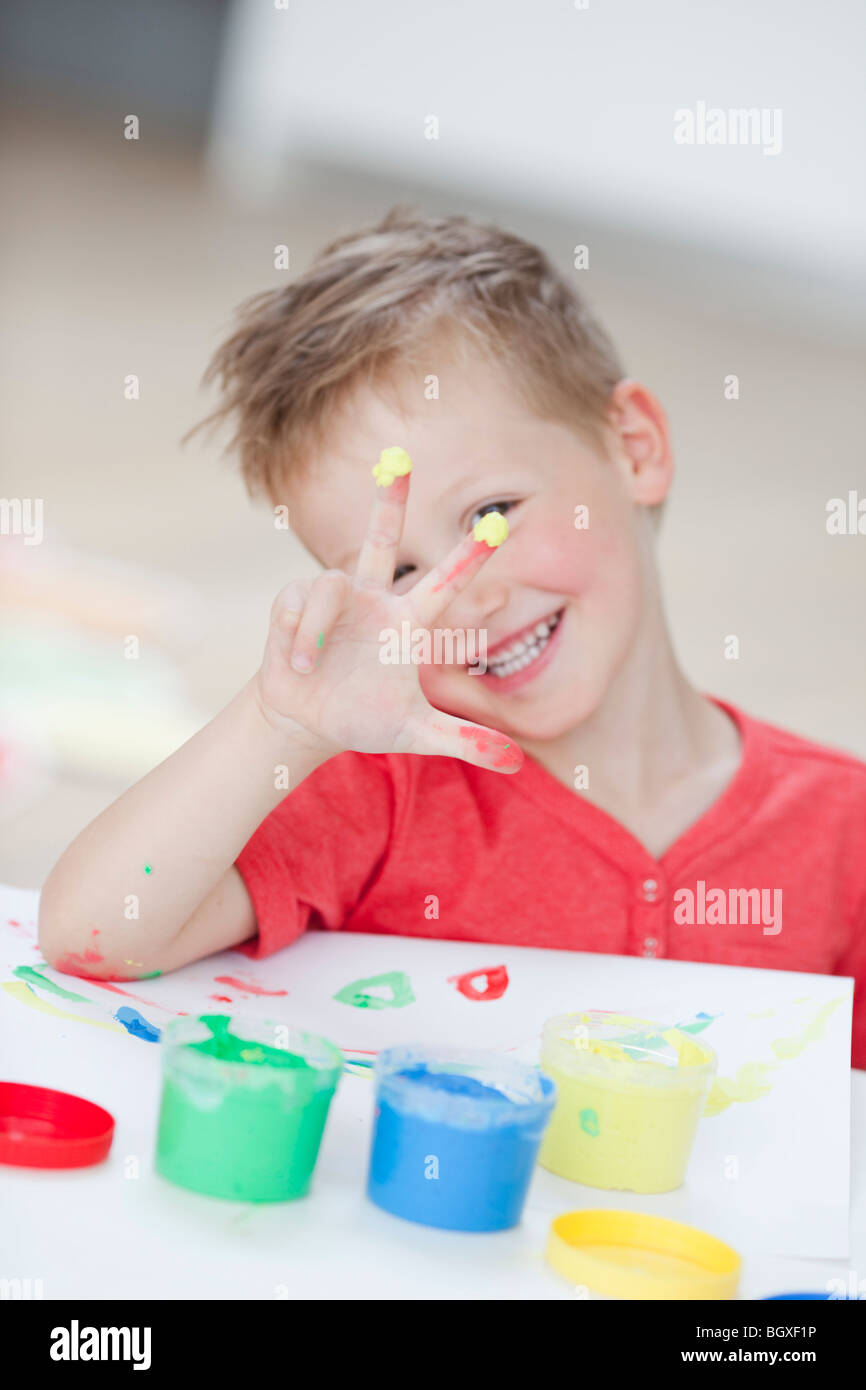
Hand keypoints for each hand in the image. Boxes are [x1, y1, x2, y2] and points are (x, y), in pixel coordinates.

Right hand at [254, 455, 521, 772]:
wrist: (307, 723)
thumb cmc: (366, 720)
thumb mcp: (416, 733)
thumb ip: (466, 741)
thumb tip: (517, 763)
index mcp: (409, 624)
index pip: (446, 584)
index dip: (470, 558)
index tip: (500, 527)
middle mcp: (375, 600)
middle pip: (383, 538)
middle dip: (389, 498)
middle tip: (398, 456)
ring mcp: (335, 598)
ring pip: (330, 585)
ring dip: (316, 631)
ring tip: (310, 665)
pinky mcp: (294, 601)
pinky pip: (298, 603)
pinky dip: (298, 635)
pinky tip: (298, 661)